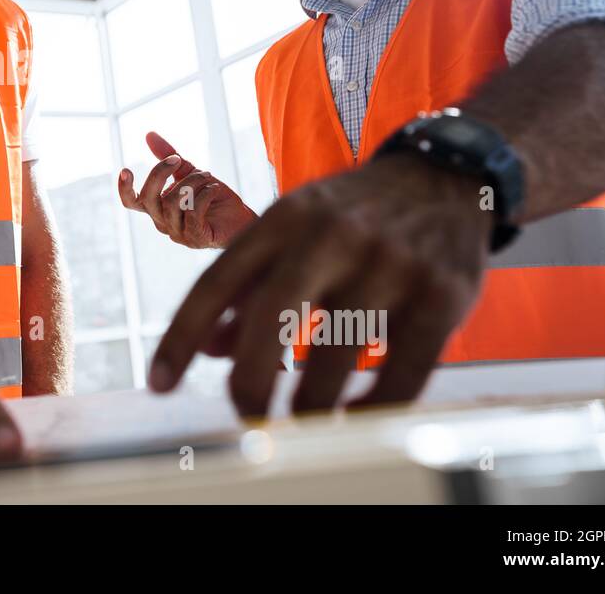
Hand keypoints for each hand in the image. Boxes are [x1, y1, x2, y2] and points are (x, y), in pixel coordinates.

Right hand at [117, 131, 256, 248]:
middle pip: (147, 199)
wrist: (240, 218)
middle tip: (178, 159)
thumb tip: (149, 134)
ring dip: (192, 182)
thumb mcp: (189, 172)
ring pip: (173, 203)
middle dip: (159, 174)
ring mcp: (178, 233)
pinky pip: (193, 213)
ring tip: (207, 175)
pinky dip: (204, 195)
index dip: (124, 188)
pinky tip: (214, 188)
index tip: (126, 169)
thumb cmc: (212, 197)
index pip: (132, 202)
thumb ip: (168, 156)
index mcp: (157, 208)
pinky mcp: (196, 238)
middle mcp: (163, 222)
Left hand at [149, 152, 494, 416]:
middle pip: (274, 313)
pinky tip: (355, 419)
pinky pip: (404, 369)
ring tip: (298, 428)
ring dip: (311, 405)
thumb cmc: (353, 216)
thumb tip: (206, 349)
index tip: (159, 383)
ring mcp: (391, 261)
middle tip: (244, 417)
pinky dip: (374, 407)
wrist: (445, 176)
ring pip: (338, 351)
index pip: (218, 281)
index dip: (180, 336)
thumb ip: (246, 290)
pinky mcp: (443, 293)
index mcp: (285, 219)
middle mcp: (333, 234)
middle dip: (250, 380)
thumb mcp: (292, 235)